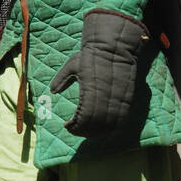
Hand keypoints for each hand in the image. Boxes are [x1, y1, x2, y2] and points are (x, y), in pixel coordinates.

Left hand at [49, 8, 147, 136]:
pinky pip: (121, 120)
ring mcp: (120, 100)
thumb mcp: (72, 65)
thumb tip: (52, 90)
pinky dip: (109, 128)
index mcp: (92, 90)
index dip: (75, 126)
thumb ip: (61, 78)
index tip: (66, 126)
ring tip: (84, 131)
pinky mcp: (128, 100)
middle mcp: (107, 97)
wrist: (114, 48)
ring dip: (96, 132)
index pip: (84, 117)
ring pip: (109, 125)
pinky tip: (99, 127)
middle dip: (83, 131)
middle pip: (96, 125)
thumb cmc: (91, 56)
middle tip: (73, 130)